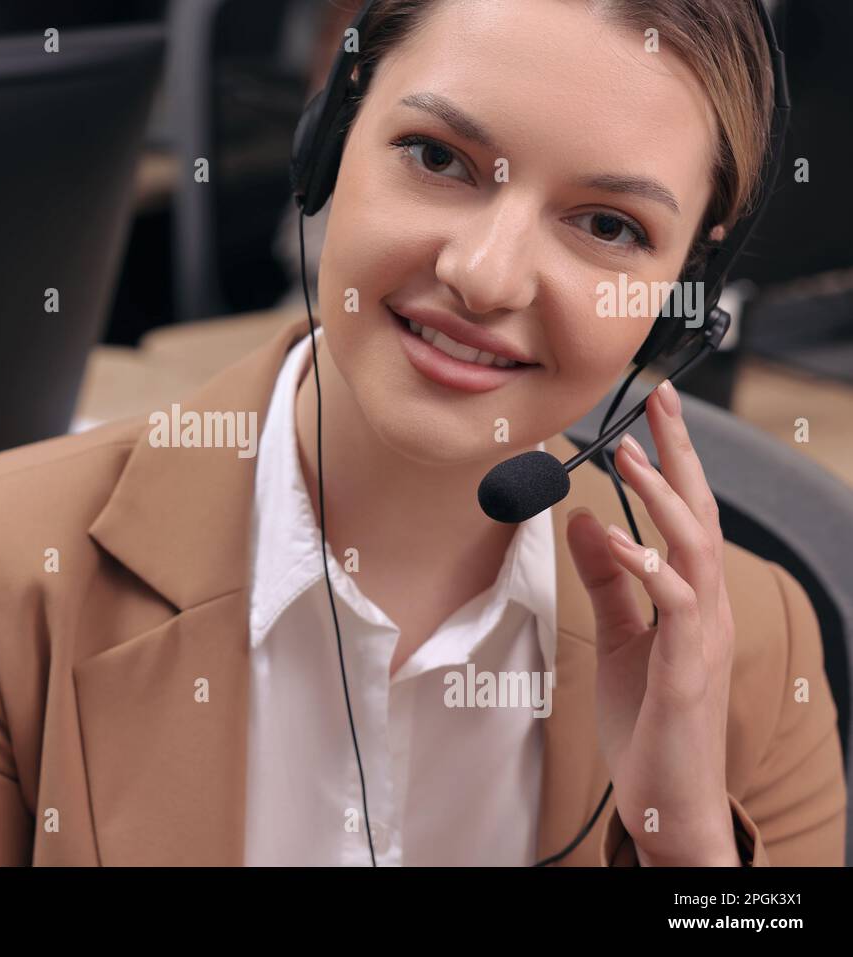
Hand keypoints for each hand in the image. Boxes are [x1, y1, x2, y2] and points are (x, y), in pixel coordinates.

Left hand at [565, 380, 739, 865]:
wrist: (668, 797)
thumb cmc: (649, 719)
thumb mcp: (622, 637)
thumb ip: (608, 581)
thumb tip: (584, 519)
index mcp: (692, 595)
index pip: (686, 512)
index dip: (671, 460)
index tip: (652, 410)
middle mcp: (708, 605)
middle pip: (701, 513)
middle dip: (680, 454)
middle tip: (659, 397)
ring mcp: (703, 637)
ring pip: (696, 548)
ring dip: (663, 498)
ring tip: (630, 453)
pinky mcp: (687, 669)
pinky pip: (678, 605)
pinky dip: (650, 566)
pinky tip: (619, 539)